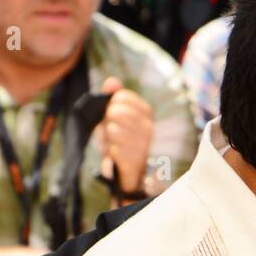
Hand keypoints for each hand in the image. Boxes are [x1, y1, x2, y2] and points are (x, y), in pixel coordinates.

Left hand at [96, 77, 153, 194]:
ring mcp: (143, 143)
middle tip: (111, 133)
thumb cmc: (121, 141)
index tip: (113, 118)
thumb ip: (113, 96)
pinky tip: (116, 157)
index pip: (121, 96)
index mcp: (146, 112)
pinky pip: (112, 146)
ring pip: (112, 127)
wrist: (129, 174)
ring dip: (106, 137)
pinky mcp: (135, 158)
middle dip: (106, 121)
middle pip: (115, 110)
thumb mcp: (116, 116)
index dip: (110, 106)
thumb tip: (112, 81)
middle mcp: (149, 126)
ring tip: (113, 145)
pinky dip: (109, 151)